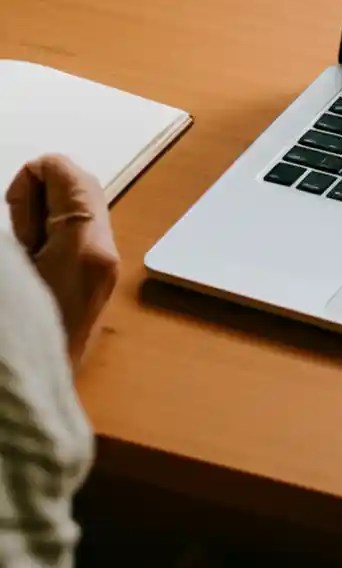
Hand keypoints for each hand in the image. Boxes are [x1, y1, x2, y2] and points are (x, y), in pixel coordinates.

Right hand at [6, 154, 119, 364]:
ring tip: (23, 258)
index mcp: (84, 246)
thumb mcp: (6, 268)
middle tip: (18, 236)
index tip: (12, 211)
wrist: (31, 394)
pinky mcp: (98, 280)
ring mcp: (105, 268)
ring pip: (77, 210)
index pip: (67, 173)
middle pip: (78, 186)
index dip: (30, 179)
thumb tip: (28, 190)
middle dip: (38, 195)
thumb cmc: (14, 337)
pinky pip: (77, 234)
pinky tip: (31, 267)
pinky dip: (50, 236)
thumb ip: (17, 223)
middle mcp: (104, 254)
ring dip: (42, 218)